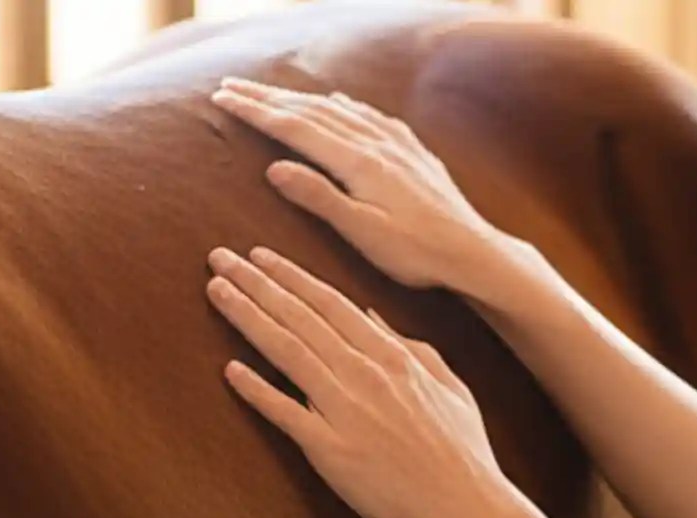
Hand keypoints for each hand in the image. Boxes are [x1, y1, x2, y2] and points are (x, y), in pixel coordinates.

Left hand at [206, 245, 523, 517]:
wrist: (469, 512)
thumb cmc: (462, 452)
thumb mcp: (448, 385)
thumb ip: (408, 346)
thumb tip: (370, 313)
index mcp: (394, 356)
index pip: (330, 303)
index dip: (290, 276)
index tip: (258, 256)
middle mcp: (366, 374)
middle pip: (300, 317)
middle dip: (256, 284)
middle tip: (219, 259)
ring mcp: (347, 412)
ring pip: (288, 352)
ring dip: (247, 318)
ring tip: (216, 292)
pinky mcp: (332, 451)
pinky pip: (287, 414)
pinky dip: (257, 390)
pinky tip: (230, 370)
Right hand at [211, 77, 527, 296]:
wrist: (474, 251)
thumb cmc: (416, 252)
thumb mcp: (362, 232)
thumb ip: (319, 196)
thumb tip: (274, 167)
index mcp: (358, 162)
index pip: (295, 127)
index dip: (256, 111)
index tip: (222, 98)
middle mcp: (376, 142)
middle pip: (312, 110)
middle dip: (267, 97)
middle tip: (230, 86)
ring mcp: (396, 142)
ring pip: (339, 108)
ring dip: (300, 97)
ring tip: (271, 92)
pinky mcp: (412, 150)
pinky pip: (368, 114)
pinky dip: (342, 103)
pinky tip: (338, 100)